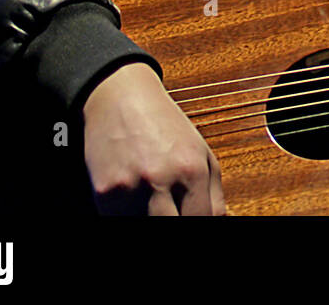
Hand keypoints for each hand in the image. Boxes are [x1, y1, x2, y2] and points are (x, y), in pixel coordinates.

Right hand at [81, 62, 226, 214]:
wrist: (120, 99)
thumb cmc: (164, 127)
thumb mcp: (201, 153)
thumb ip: (214, 195)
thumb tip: (224, 222)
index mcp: (193, 169)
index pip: (203, 221)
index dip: (200, 226)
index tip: (193, 218)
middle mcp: (162, 179)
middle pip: (173, 228)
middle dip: (175, 222)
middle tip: (172, 211)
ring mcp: (130, 189)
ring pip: (144, 226)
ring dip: (149, 218)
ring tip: (155, 204)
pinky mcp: (104, 194)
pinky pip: (119, 220)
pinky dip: (127, 215)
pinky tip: (133, 200)